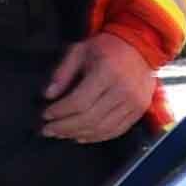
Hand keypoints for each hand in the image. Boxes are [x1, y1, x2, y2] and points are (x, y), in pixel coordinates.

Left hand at [42, 37, 161, 142]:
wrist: (140, 48)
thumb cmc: (106, 48)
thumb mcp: (79, 51)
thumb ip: (62, 72)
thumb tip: (48, 95)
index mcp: (107, 73)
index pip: (79, 101)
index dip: (60, 111)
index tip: (46, 114)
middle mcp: (123, 90)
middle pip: (89, 118)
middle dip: (64, 127)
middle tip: (48, 130)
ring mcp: (134, 103)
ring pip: (102, 128)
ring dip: (78, 134)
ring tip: (61, 134)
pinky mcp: (139, 111)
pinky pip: (116, 130)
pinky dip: (97, 137)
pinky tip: (81, 136)